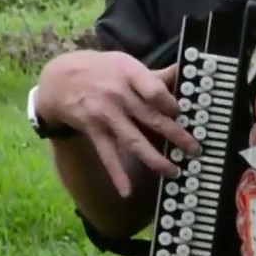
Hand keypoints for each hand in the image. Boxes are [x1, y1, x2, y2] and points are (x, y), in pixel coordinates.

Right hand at [36, 50, 200, 195]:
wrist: (60, 79)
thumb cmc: (101, 70)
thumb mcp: (125, 63)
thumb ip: (154, 75)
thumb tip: (186, 72)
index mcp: (129, 73)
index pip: (155, 90)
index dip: (172, 104)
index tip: (185, 114)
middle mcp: (118, 94)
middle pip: (151, 117)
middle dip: (176, 135)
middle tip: (195, 150)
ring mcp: (105, 114)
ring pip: (133, 140)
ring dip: (154, 159)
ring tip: (173, 172)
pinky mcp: (93, 130)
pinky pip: (107, 154)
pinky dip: (116, 174)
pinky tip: (127, 192)